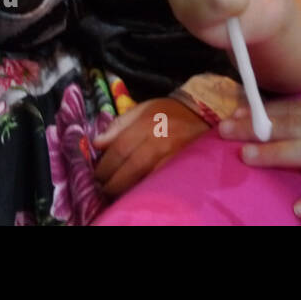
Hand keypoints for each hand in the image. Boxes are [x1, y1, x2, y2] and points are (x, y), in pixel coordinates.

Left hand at [91, 98, 209, 197]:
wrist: (202, 114)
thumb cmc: (168, 112)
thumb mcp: (142, 108)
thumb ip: (119, 124)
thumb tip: (97, 143)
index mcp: (147, 123)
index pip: (119, 149)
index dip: (105, 166)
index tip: (97, 175)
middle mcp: (160, 140)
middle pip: (131, 167)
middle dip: (113, 182)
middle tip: (105, 187)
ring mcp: (174, 155)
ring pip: (145, 178)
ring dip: (128, 188)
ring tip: (119, 191)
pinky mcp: (183, 166)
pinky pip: (161, 182)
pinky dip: (147, 188)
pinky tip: (139, 189)